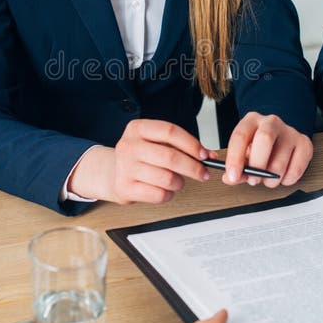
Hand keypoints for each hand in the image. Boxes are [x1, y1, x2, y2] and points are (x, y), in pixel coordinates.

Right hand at [68, 119, 210, 204]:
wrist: (111, 173)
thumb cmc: (140, 156)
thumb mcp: (156, 143)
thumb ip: (182, 146)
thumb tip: (210, 156)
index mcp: (137, 128)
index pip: (170, 131)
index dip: (191, 144)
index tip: (204, 154)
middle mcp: (129, 146)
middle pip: (170, 157)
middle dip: (193, 167)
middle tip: (203, 173)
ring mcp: (124, 167)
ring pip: (166, 178)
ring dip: (180, 182)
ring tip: (178, 181)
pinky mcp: (125, 188)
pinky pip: (158, 194)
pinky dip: (168, 194)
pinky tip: (165, 190)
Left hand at [224, 112, 312, 189]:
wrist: (279, 139)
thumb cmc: (258, 147)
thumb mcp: (243, 154)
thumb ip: (236, 167)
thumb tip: (231, 178)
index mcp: (251, 121)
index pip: (240, 136)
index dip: (235, 158)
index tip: (233, 176)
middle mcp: (271, 122)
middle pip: (265, 139)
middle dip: (257, 165)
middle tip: (253, 180)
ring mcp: (289, 132)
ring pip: (281, 160)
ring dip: (272, 178)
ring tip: (267, 181)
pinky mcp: (304, 144)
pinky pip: (296, 169)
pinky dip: (287, 179)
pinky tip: (282, 176)